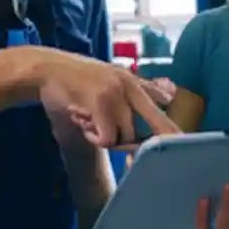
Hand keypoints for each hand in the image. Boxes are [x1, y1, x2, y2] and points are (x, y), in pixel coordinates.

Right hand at [35, 49, 180, 147]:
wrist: (47, 68)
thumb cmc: (78, 78)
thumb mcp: (112, 78)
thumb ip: (138, 90)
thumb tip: (168, 96)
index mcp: (134, 82)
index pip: (163, 104)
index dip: (173, 129)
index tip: (182, 145)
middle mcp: (129, 86)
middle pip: (156, 123)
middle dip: (152, 145)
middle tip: (138, 160)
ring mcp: (116, 93)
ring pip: (128, 135)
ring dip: (110, 139)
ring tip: (89, 126)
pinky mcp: (100, 102)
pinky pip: (108, 137)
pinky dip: (97, 139)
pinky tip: (83, 126)